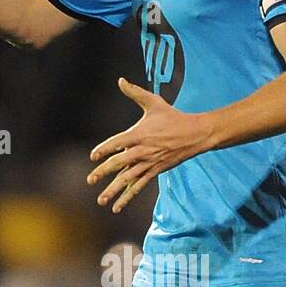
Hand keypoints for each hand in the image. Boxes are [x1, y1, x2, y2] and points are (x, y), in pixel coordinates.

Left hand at [87, 77, 211, 212]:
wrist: (195, 134)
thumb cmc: (173, 117)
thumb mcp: (154, 102)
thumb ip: (135, 92)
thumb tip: (120, 80)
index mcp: (139, 134)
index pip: (117, 143)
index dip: (104, 149)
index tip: (93, 156)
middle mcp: (142, 150)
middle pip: (119, 163)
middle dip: (103, 172)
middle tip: (90, 180)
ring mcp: (149, 163)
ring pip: (128, 179)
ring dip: (114, 190)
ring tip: (101, 200)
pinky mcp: (155, 171)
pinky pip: (139, 186)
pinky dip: (128, 197)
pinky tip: (117, 206)